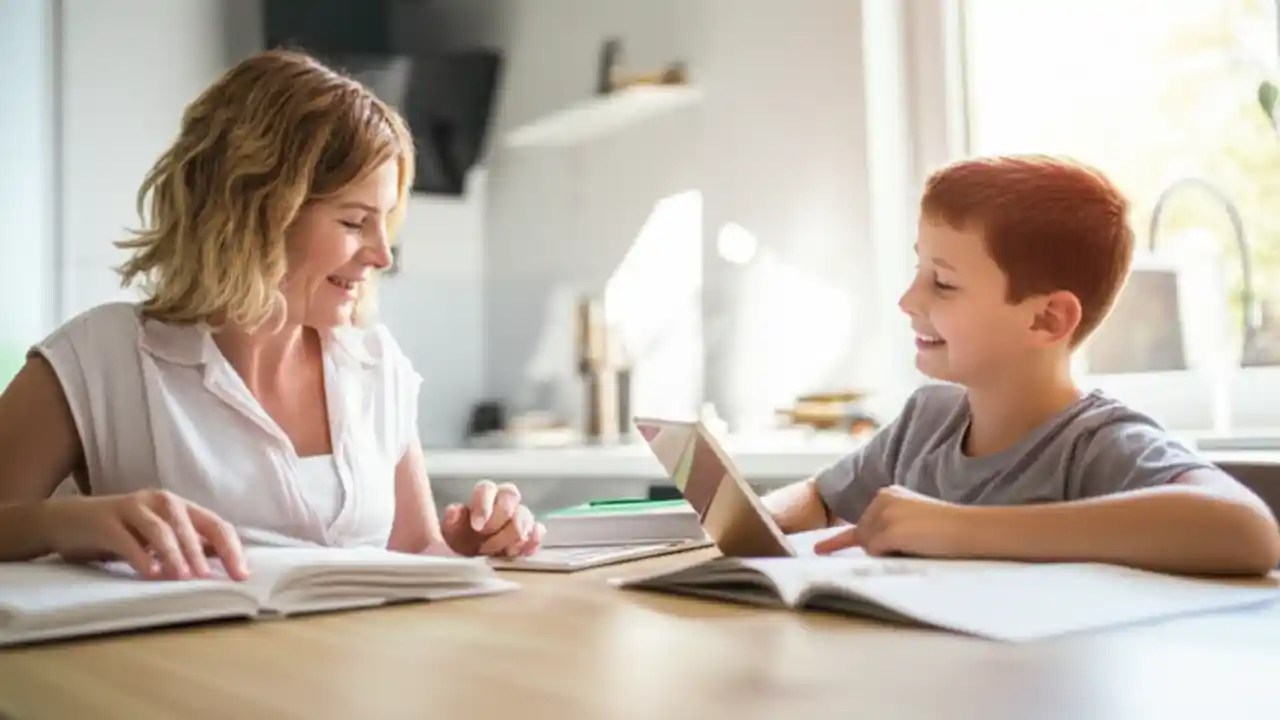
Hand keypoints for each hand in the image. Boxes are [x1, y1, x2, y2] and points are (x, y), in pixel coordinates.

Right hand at [37, 490, 249, 580]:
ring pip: (161, 530)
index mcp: (179, 506)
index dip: (231, 549)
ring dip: (175, 555)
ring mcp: (132, 508)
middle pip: (190, 526)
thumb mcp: (158, 536)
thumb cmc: (122, 532)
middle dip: (203, 554)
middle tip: (211, 579)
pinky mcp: (106, 521)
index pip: (215, 524)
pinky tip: (150, 573)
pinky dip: (141, 557)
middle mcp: (160, 501)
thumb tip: (222, 563)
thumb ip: (188, 545)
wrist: (68, 521)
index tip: (241, 576)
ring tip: (184, 578)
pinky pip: (127, 540)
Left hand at [440, 480, 544, 557]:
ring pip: (525, 515)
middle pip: (511, 495)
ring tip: (499, 553)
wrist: (474, 564)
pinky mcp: (531, 534)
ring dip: (512, 536)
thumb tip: (454, 510)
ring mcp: (521, 517)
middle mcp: (504, 501)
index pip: (487, 488)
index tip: (477, 526)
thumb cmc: (461, 544)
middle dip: (498, 520)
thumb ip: (452, 521)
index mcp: (483, 496)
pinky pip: (538, 531)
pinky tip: (519, 552)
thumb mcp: (451, 535)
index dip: (483, 505)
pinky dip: (531, 542)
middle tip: (485, 542)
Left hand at [813, 485, 973, 557]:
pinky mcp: (888, 529)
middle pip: (861, 536)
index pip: (860, 524)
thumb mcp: (912, 522)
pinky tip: (911, 548)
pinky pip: (875, 552)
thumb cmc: (948, 531)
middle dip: (876, 548)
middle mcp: (881, 499)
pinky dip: (888, 556)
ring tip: (917, 545)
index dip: (842, 541)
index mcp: (887, 494)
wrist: (971, 529)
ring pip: (867, 545)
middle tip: (912, 545)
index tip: (819, 549)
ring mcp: (883, 513)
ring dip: (885, 553)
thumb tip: (865, 545)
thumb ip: (889, 529)